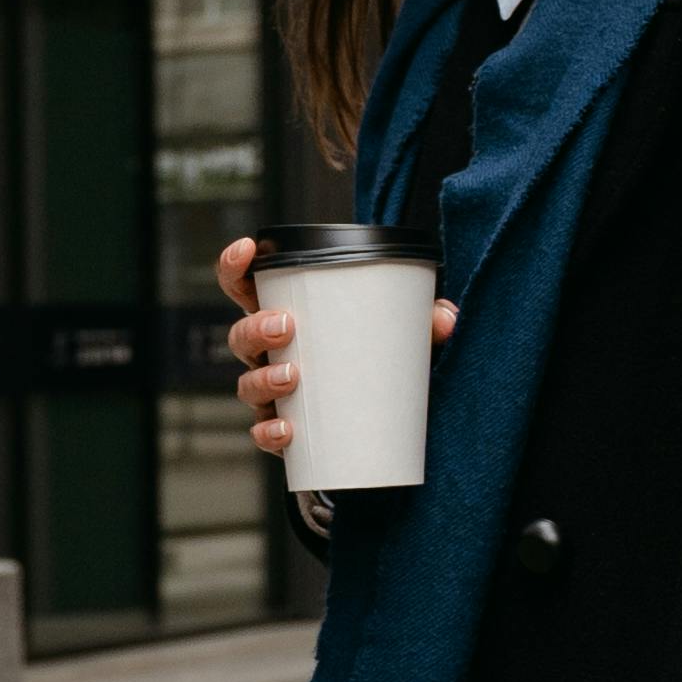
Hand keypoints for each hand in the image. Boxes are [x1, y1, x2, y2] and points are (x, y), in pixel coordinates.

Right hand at [219, 233, 455, 463]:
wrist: (380, 424)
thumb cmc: (377, 362)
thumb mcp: (401, 337)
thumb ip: (424, 322)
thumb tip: (445, 317)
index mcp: (288, 317)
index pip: (247, 288)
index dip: (236, 266)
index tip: (248, 248)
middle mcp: (271, 355)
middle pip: (241, 336)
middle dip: (255, 328)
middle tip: (286, 326)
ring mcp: (272, 394)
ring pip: (247, 385)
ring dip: (263, 379)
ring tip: (293, 376)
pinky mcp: (283, 431)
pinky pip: (262, 432)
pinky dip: (269, 432)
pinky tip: (287, 429)